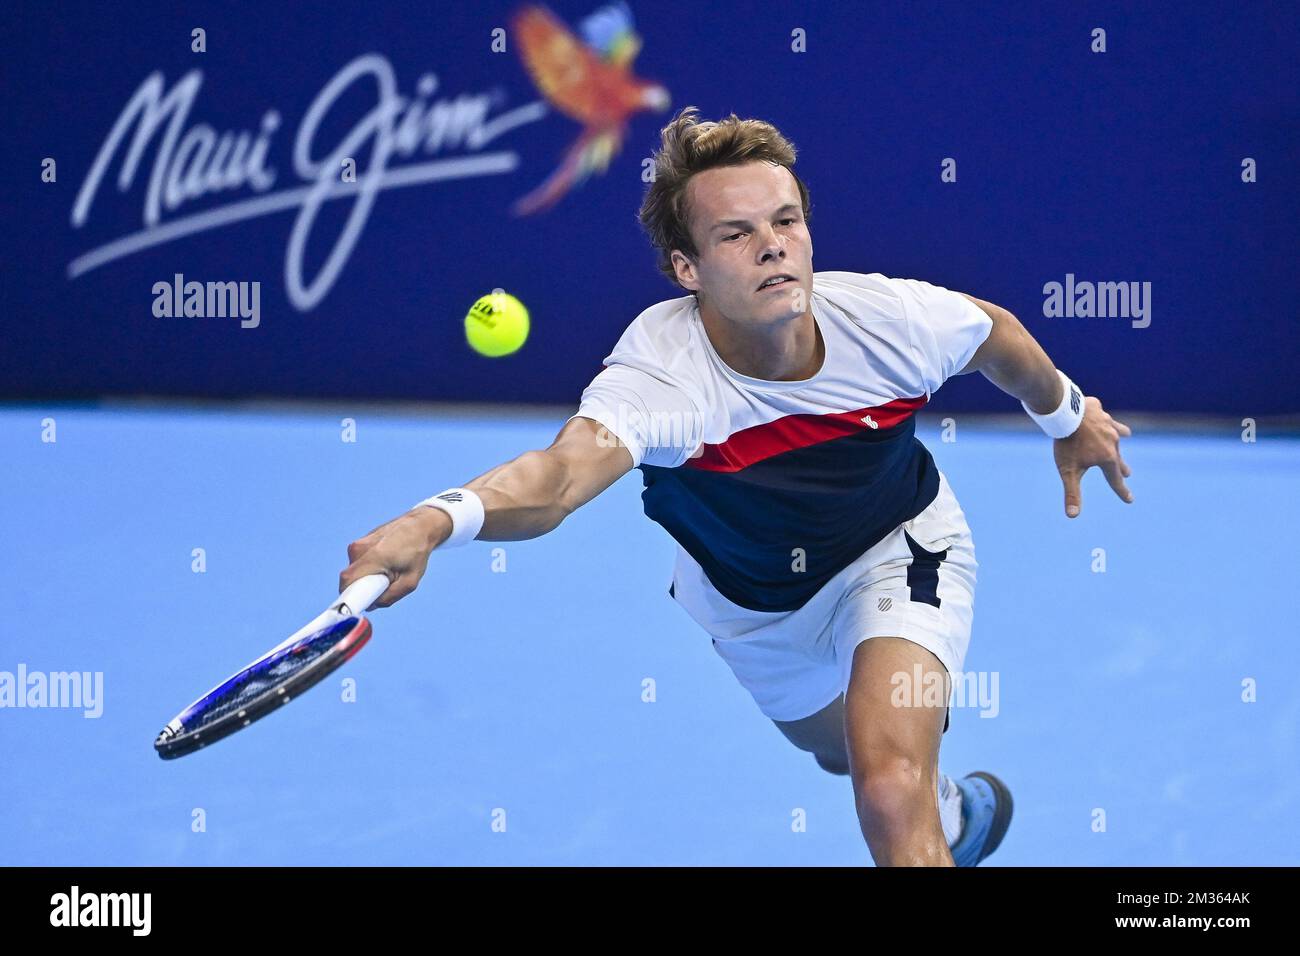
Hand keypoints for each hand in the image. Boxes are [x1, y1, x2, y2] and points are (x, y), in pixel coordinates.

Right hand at [339, 507, 451, 606]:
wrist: (419, 526)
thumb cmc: (417, 553)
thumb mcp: (410, 581)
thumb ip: (390, 597)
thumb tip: (371, 605)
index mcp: (373, 557)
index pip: (347, 582)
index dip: (349, 597)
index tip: (360, 604)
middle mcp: (360, 549)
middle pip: (349, 579)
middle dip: (362, 589)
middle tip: (383, 586)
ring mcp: (357, 544)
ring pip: (354, 571)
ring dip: (366, 578)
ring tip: (388, 571)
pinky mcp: (358, 542)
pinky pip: (357, 564)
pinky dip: (367, 569)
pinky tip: (384, 563)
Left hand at [1054, 396, 1132, 517]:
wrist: (1065, 413)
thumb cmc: (1067, 444)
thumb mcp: (1068, 471)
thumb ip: (1072, 493)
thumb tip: (1072, 516)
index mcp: (1107, 458)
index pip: (1114, 480)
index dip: (1121, 491)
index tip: (1129, 500)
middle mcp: (1113, 442)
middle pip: (1118, 458)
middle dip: (1122, 467)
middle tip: (1128, 474)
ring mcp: (1108, 426)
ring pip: (1116, 434)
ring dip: (1119, 438)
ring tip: (1126, 435)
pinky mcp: (1100, 413)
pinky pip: (1107, 419)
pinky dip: (1108, 421)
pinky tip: (1107, 418)